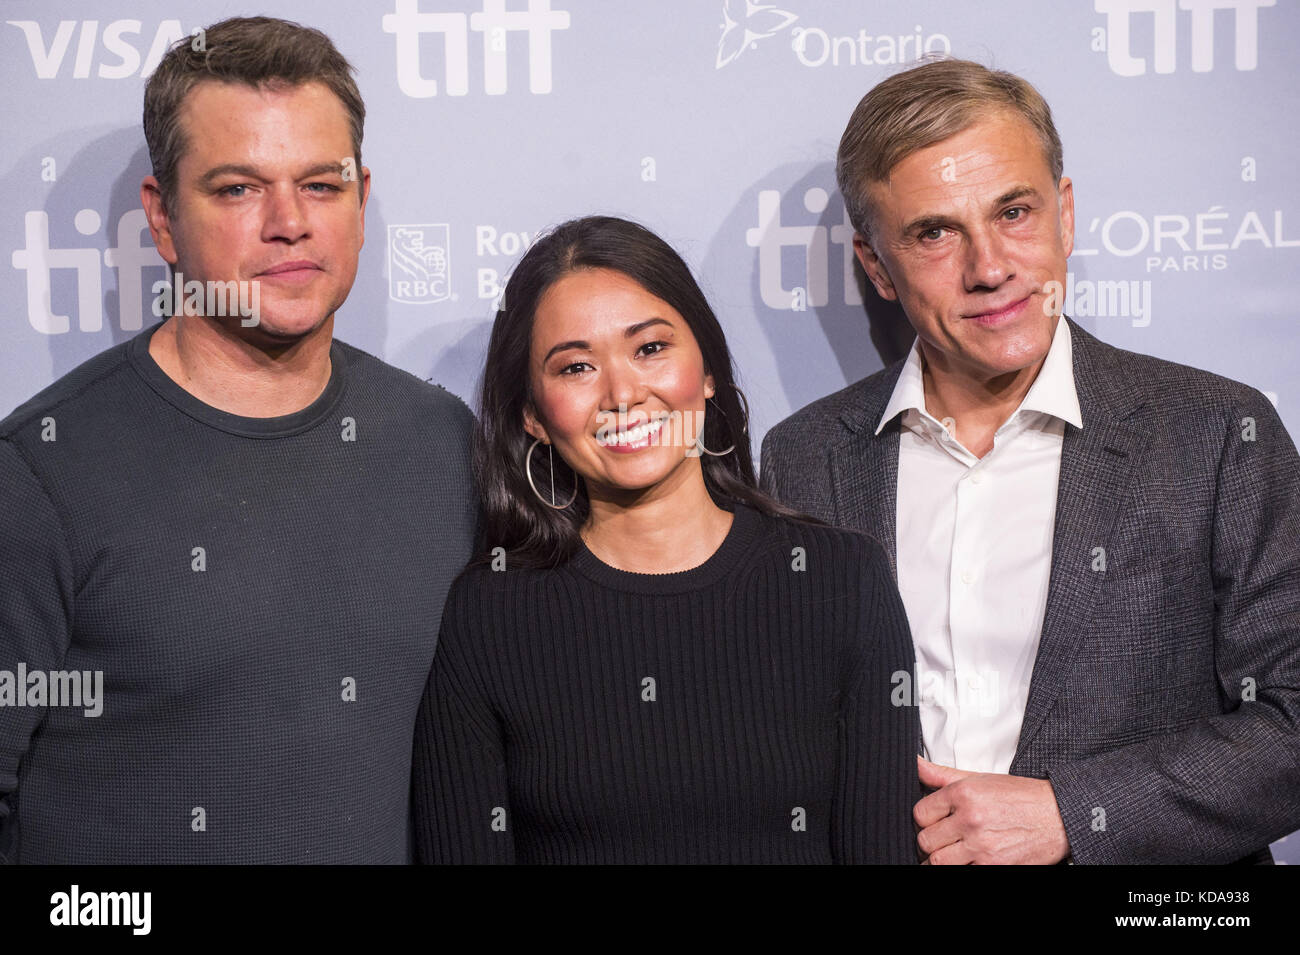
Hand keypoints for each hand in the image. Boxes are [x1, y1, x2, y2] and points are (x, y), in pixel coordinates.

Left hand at [914, 755, 1069, 864]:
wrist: (1059, 816)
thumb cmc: (1020, 797)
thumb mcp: (980, 779)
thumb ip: (942, 775)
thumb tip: (914, 765)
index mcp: (964, 794)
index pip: (920, 813)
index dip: (924, 819)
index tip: (934, 822)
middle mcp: (970, 819)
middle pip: (925, 840)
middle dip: (930, 842)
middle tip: (941, 840)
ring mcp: (982, 846)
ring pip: (938, 862)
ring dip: (940, 860)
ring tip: (950, 854)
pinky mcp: (995, 867)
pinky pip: (962, 873)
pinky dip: (962, 868)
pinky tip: (968, 861)